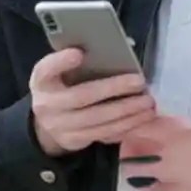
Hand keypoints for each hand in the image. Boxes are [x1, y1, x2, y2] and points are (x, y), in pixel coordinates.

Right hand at [29, 48, 156, 156]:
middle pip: (82, 97)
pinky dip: (126, 127)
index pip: (46, 69)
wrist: (46, 124)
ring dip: (127, 112)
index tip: (79, 53)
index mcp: (42, 81)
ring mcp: (61, 127)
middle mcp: (48, 105)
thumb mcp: (56, 72)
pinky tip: (141, 118)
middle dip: (114, 89)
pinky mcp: (76, 142)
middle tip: (140, 82)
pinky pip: (105, 135)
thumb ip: (71, 62)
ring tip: (148, 103)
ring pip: (98, 121)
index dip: (61, 62)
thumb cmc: (59, 87)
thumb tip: (111, 49)